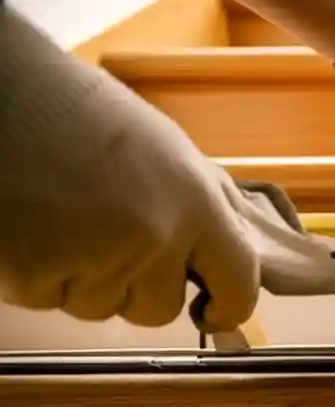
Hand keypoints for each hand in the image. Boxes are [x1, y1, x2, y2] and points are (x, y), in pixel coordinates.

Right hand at [0, 8, 334, 331]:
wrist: (3, 94)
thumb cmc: (83, 116)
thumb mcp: (169, 150)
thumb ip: (207, 207)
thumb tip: (238, 257)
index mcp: (196, 203)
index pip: (239, 283)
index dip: (229, 307)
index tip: (214, 312)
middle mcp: (153, 237)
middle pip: (161, 310)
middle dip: (140, 288)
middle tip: (110, 237)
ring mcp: (94, 260)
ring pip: (103, 309)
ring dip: (87, 280)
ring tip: (67, 220)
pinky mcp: (35, 277)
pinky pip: (51, 302)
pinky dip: (41, 276)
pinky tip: (34, 229)